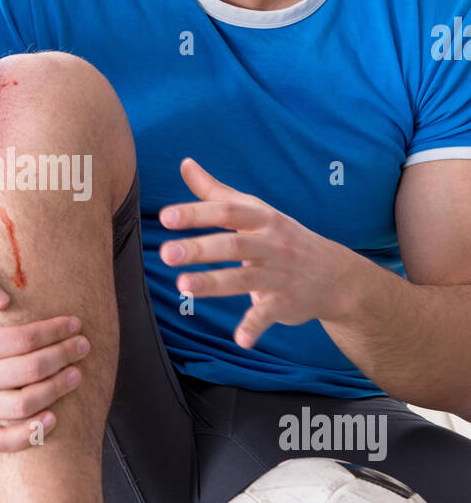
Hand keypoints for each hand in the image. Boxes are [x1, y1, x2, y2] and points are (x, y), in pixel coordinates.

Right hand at [0, 268, 89, 450]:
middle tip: (83, 347)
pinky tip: (52, 418)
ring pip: (22, 405)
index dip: (53, 332)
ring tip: (76, 375)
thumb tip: (4, 299)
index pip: (21, 340)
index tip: (74, 324)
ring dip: (56, 390)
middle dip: (63, 356)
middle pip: (28, 371)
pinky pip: (1, 441)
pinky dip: (29, 434)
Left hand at [158, 157, 353, 347]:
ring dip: (214, 283)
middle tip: (167, 253)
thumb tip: (185, 163)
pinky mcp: (285, 303)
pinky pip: (267, 315)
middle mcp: (270, 245)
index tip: (166, 217)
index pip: (226, 212)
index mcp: (261, 219)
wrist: (335, 275)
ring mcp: (278, 275)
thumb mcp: (256, 211)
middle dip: (200, 249)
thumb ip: (216, 192)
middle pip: (232, 245)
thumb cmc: (284, 238)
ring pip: (244, 279)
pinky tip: (240, 340)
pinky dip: (255, 327)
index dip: (197, 213)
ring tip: (183, 286)